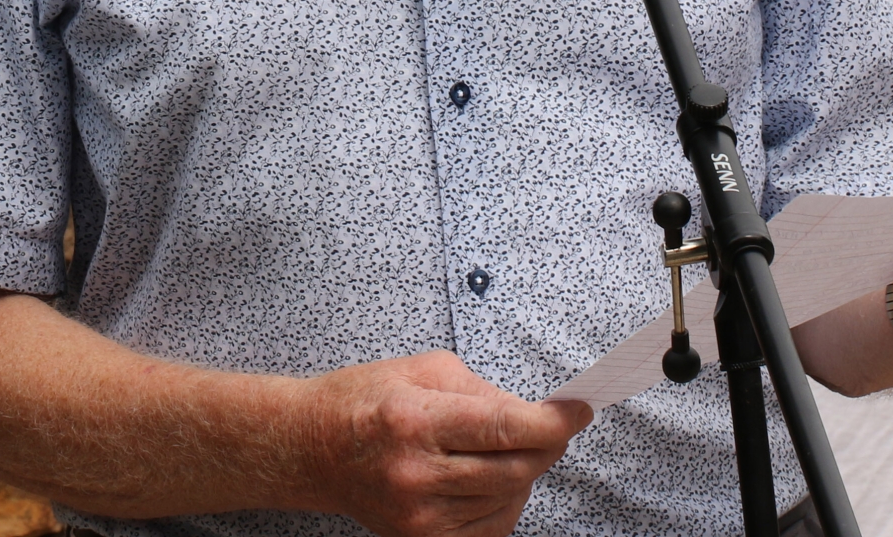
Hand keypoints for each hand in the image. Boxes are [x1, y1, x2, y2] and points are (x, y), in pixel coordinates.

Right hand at [300, 351, 591, 536]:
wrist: (313, 449)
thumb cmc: (365, 400)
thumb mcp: (424, 370)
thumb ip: (483, 390)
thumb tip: (532, 412)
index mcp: (417, 421)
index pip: (505, 427)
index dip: (553, 421)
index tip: (579, 411)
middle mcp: (417, 474)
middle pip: (515, 468)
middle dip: (548, 444)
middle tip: (554, 425)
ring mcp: (418, 516)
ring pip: (508, 499)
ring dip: (526, 472)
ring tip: (507, 448)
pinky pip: (490, 528)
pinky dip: (505, 502)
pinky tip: (492, 479)